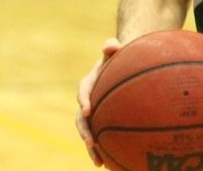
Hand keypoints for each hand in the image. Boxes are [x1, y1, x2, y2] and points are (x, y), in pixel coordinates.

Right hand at [75, 38, 121, 166]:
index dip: (84, 101)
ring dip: (92, 148)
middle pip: (81, 119)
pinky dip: (104, 150)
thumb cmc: (120, 58)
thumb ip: (112, 47)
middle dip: (85, 132)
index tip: (87, 111)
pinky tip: (111, 164)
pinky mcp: (101, 122)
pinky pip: (101, 137)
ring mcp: (94, 114)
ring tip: (99, 162)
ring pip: (88, 133)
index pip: (83, 92)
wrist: (121, 65)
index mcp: (89, 83)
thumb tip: (111, 45)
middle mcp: (87, 101)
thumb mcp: (116, 51)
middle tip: (91, 142)